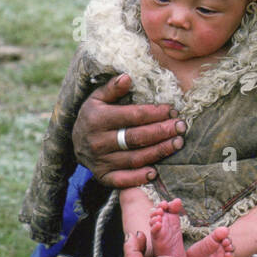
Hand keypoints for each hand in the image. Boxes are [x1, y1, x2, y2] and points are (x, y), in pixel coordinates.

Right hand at [71, 73, 185, 188]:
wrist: (76, 142)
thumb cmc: (94, 116)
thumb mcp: (98, 98)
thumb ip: (113, 88)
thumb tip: (128, 77)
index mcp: (97, 119)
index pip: (132, 116)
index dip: (155, 113)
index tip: (172, 110)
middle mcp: (97, 141)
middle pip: (136, 137)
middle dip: (161, 131)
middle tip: (181, 127)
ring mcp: (100, 161)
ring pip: (134, 158)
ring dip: (158, 152)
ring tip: (177, 143)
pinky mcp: (103, 176)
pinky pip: (121, 180)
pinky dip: (137, 178)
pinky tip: (155, 173)